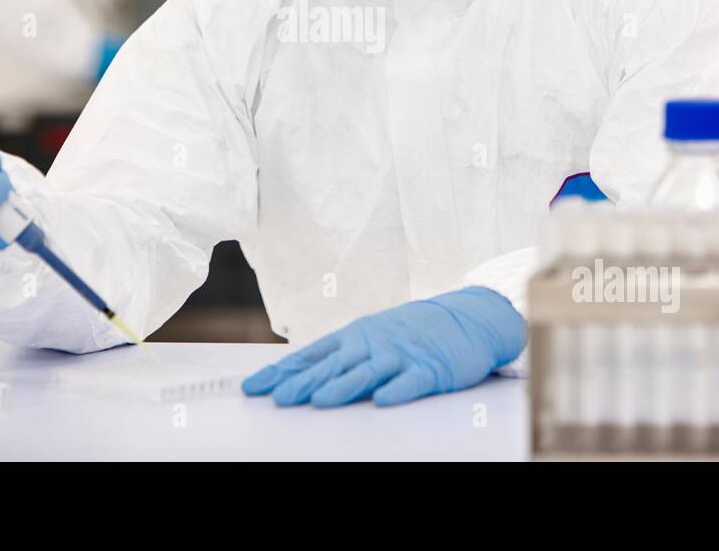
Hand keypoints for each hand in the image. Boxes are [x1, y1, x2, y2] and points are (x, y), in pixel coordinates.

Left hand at [242, 286, 524, 407]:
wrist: (464, 318)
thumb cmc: (410, 332)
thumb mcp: (370, 338)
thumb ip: (339, 358)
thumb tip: (297, 377)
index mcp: (354, 337)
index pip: (310, 356)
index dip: (282, 372)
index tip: (254, 388)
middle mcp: (373, 344)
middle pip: (333, 365)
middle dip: (304, 383)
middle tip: (278, 399)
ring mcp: (402, 355)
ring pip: (368, 372)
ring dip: (344, 386)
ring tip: (320, 400)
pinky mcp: (431, 369)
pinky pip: (412, 381)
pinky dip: (398, 390)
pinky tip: (383, 400)